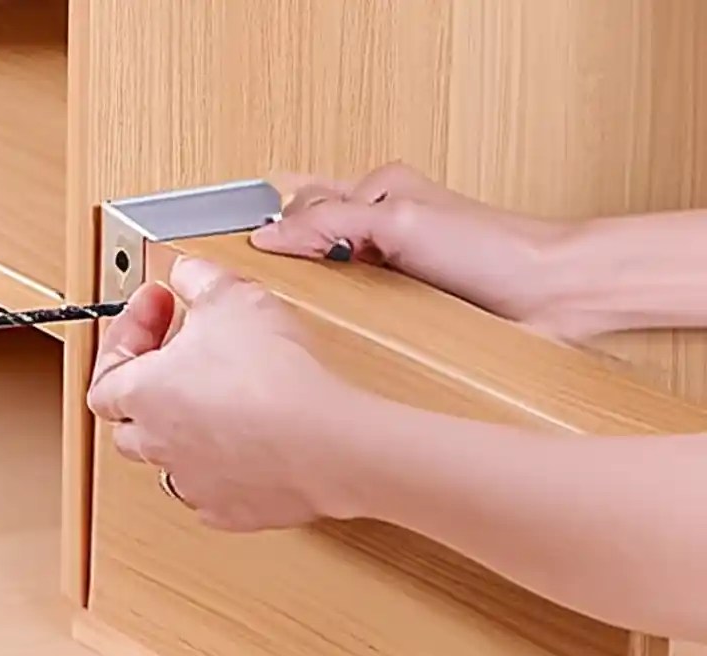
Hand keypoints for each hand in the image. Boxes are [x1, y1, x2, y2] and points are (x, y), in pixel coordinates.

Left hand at [86, 256, 373, 531]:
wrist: (326, 444)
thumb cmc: (273, 379)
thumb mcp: (230, 296)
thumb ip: (198, 278)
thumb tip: (187, 273)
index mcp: (141, 395)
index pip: (104, 373)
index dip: (128, 333)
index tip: (158, 306)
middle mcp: (158, 445)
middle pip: (129, 419)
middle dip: (150, 382)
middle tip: (180, 351)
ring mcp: (194, 482)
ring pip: (171, 456)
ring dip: (185, 424)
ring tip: (216, 392)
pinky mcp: (233, 510)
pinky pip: (215, 486)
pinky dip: (225, 462)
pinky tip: (250, 435)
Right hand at [251, 162, 582, 338]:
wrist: (552, 294)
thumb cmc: (494, 250)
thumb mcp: (399, 223)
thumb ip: (329, 221)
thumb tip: (268, 234)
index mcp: (377, 188)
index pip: (301, 200)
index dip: (270, 223)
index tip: (238, 253)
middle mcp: (382, 222)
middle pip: (310, 236)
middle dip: (287, 260)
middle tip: (260, 291)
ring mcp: (392, 262)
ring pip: (330, 274)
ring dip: (314, 296)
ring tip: (293, 315)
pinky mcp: (405, 299)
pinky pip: (357, 306)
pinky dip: (342, 318)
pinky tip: (333, 332)